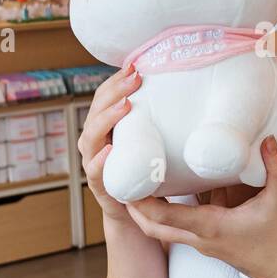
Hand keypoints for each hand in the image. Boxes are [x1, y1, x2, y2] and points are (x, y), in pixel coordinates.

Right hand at [77, 63, 140, 224]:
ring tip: (125, 106)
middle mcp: (95, 142)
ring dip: (106, 119)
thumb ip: (156, 121)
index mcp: (105, 127)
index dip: (116, 80)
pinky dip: (101, 161)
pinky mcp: (101, 186)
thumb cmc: (145, 171)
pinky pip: (96, 172)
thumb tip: (186, 90)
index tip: (134, 65)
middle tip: (134, 78)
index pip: (104, 96)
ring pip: (90, 137)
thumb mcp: (150, 141)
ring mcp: (94, 163)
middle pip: (96, 110)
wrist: (136, 212)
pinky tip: (110, 150)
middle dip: (114, 92)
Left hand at [126, 136, 276, 277]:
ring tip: (135, 187)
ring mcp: (201, 243)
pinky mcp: (207, 243)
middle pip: (152, 228)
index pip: (165, 216)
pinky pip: (177, 230)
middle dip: (133, 208)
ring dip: (145, 213)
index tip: (128, 181)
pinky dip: (166, 215)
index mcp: (210, 226)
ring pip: (161, 231)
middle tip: (121, 182)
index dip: (142, 201)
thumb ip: (274, 167)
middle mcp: (199, 237)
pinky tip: (170, 194)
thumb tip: (268, 139)